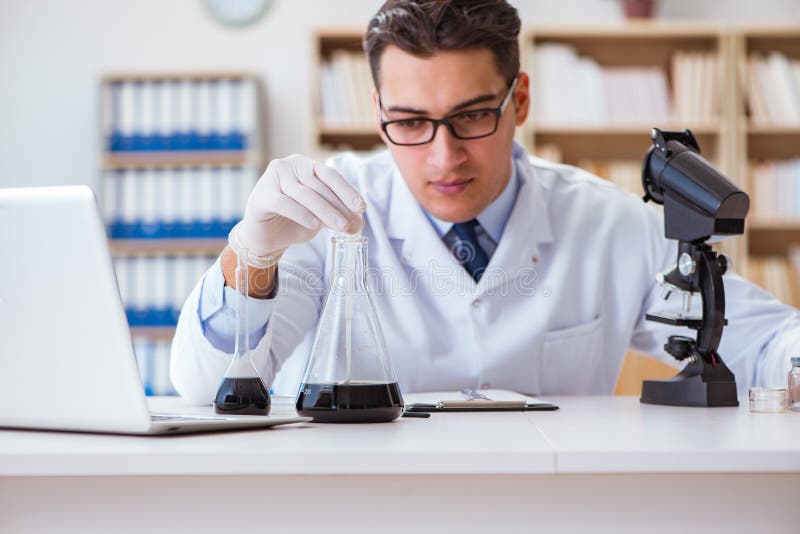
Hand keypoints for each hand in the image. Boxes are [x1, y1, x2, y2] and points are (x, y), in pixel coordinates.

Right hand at [231, 154, 365, 263]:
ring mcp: (273, 177)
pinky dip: (302, 214)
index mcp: (305, 165)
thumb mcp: (320, 217)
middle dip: (339, 207)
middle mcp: (289, 165)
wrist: (265, 236)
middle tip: (352, 225)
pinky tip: (315, 225)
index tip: (362, 208)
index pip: (330, 175)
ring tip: (341, 227)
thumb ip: (337, 215)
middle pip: (319, 186)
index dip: (347, 191)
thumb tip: (359, 222)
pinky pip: (285, 203)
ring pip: (305, 195)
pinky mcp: (262, 195)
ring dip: (326, 212)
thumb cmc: (293, 222)